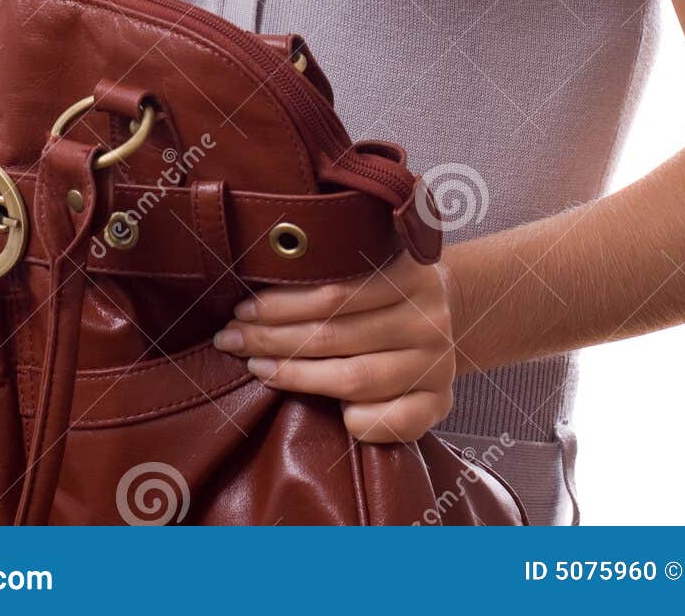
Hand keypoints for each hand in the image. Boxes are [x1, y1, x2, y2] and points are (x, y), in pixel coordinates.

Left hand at [211, 250, 460, 442]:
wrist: (452, 315)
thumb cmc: (389, 290)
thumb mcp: (374, 263)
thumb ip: (332, 269)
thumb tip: (257, 288)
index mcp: (412, 274)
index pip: (334, 294)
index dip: (281, 304)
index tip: (241, 311)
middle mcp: (429, 319)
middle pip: (336, 337)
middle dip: (273, 339)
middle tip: (231, 339)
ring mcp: (437, 364)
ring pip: (353, 379)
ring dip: (295, 377)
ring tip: (257, 368)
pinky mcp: (440, 404)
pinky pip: (388, 422)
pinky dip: (352, 420)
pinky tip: (325, 411)